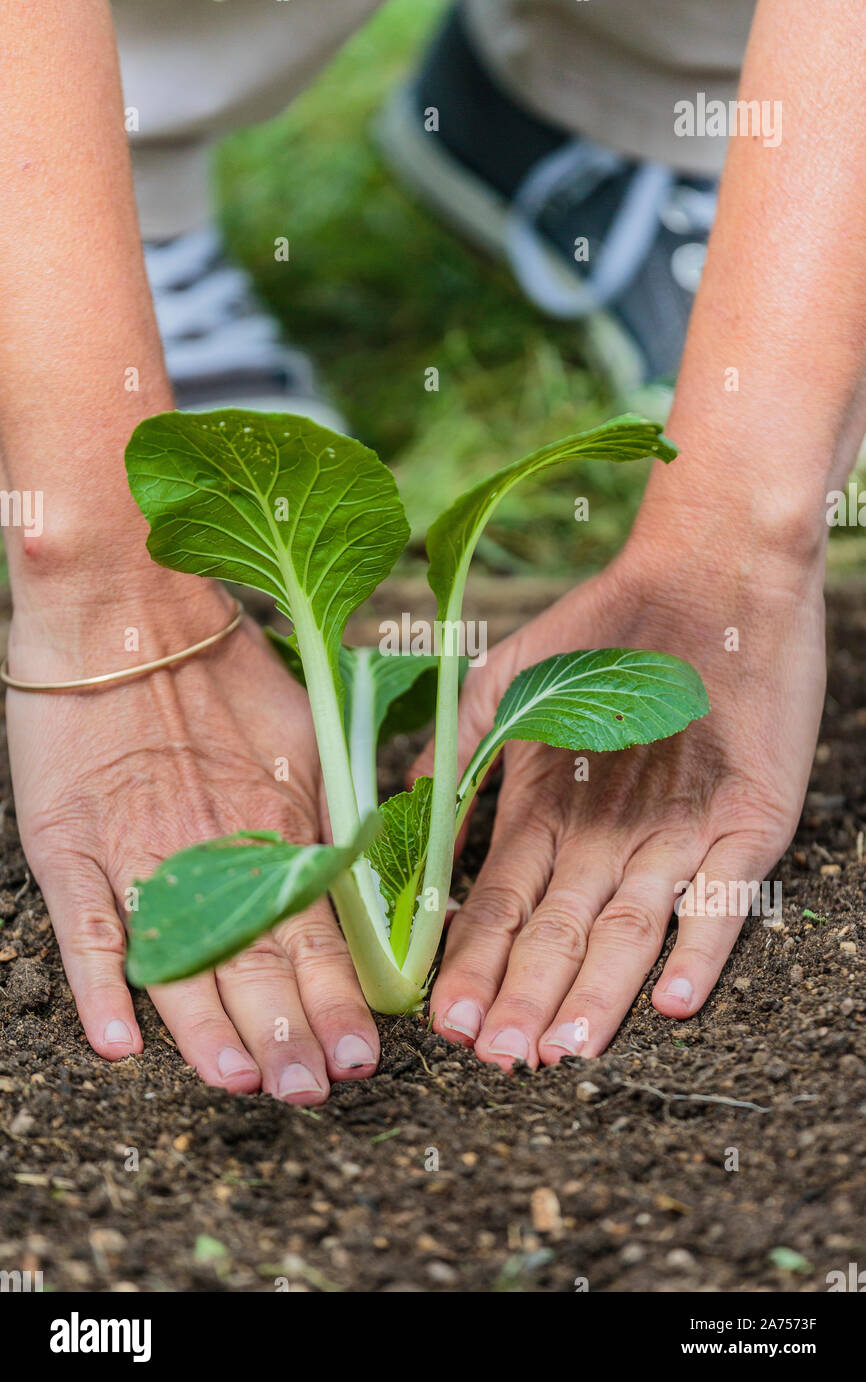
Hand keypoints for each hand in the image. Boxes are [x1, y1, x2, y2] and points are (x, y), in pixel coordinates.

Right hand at [6, 579, 378, 1103]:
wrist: (126, 611)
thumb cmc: (222, 672)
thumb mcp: (307, 735)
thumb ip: (331, 808)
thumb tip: (369, 870)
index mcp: (276, 826)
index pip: (315, 933)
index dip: (338, 998)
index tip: (362, 1055)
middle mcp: (216, 849)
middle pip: (256, 960)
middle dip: (289, 1033)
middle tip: (313, 1090)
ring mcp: (141, 851)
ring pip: (181, 959)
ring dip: (212, 1029)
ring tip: (242, 1082)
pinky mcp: (73, 844)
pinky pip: (87, 928)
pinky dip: (99, 987)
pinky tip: (118, 1044)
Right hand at [420, 539, 824, 1066]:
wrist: (705, 572)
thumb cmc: (600, 626)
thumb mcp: (506, 682)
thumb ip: (457, 751)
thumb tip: (404, 819)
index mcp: (549, 816)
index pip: (504, 908)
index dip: (476, 965)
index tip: (446, 1021)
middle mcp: (611, 843)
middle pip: (562, 936)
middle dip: (529, 1001)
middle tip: (499, 1060)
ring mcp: (681, 839)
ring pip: (632, 933)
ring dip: (600, 995)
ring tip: (564, 1052)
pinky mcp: (750, 826)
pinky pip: (726, 896)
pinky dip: (702, 948)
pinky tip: (673, 1001)